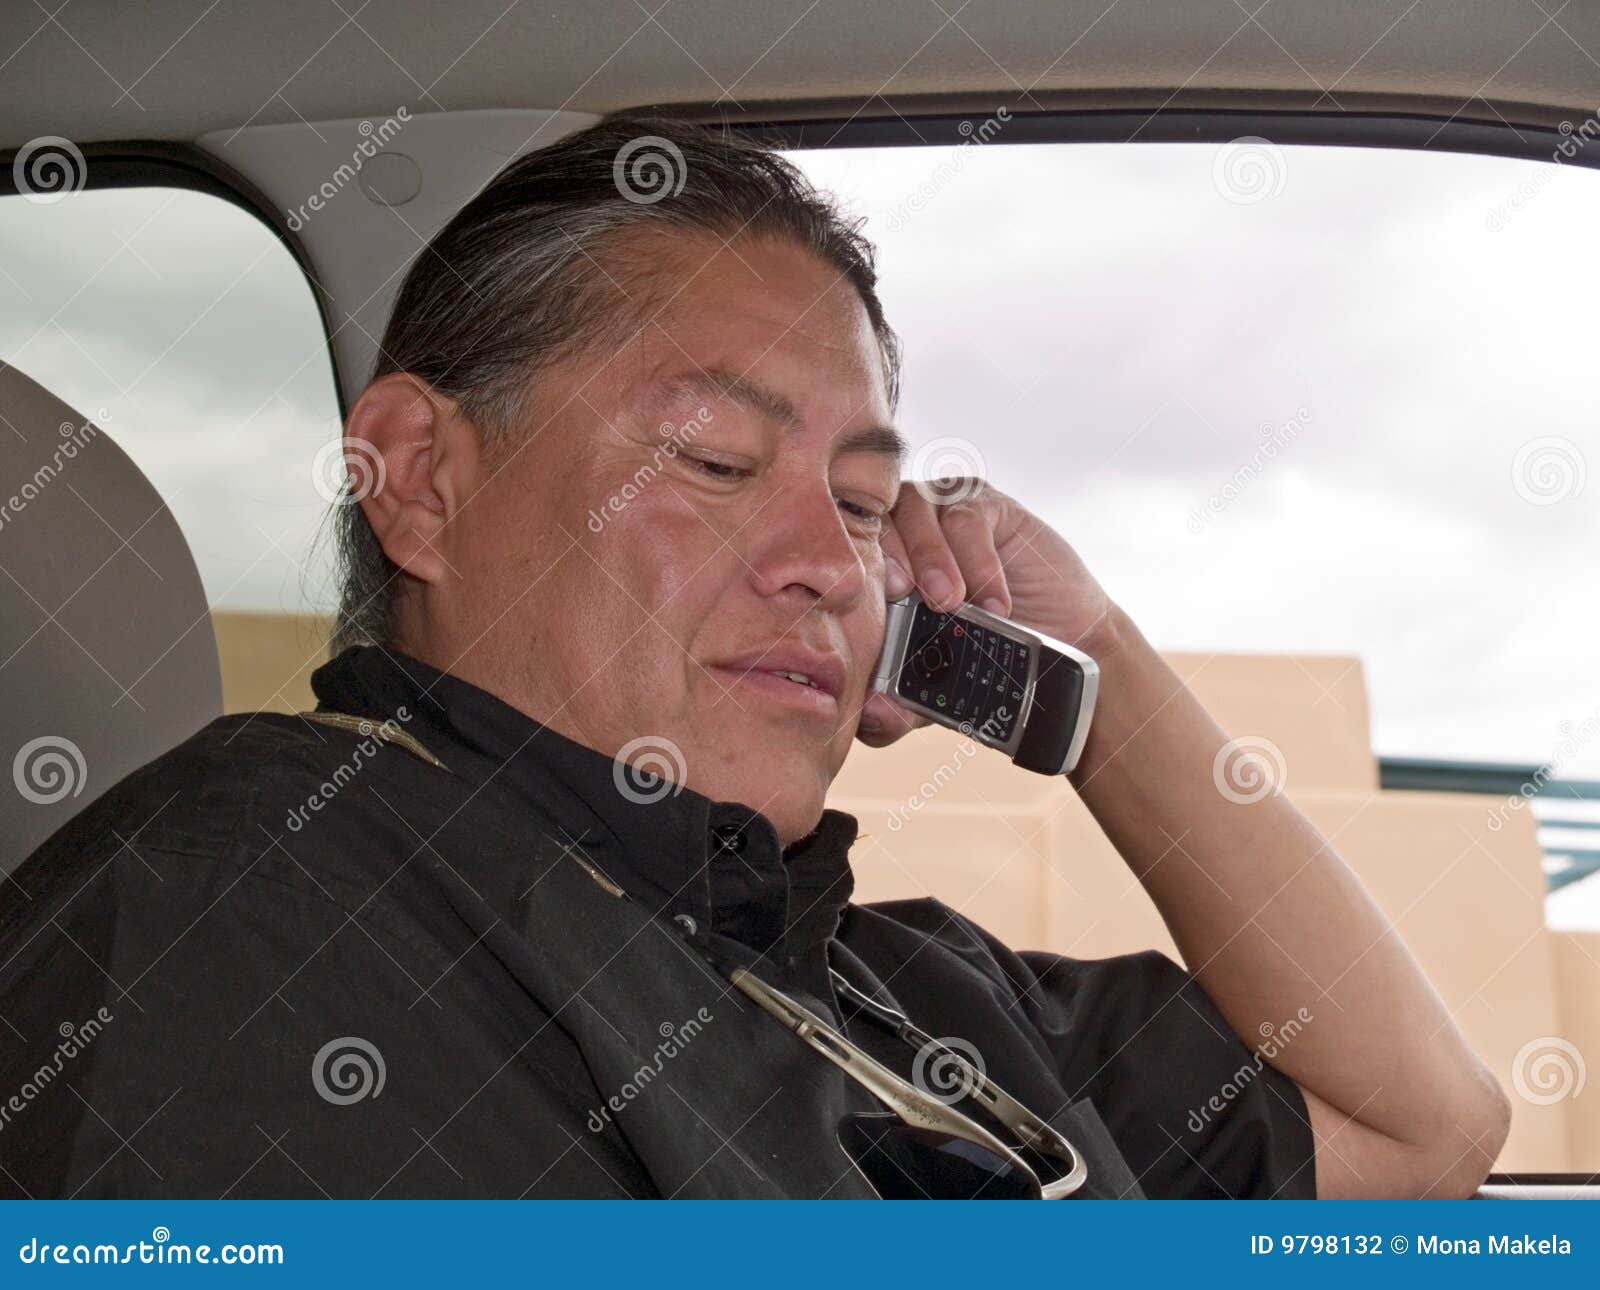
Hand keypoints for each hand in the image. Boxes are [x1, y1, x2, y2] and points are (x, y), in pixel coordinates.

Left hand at [857, 476, 1118, 747]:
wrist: (1052, 653)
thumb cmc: (980, 662)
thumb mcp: (933, 695)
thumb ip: (897, 708)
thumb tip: (869, 712)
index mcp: (872, 566)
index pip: (840, 552)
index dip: (845, 570)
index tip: (860, 603)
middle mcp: (900, 530)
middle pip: (874, 521)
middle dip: (888, 557)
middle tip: (903, 595)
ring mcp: (942, 512)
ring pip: (918, 509)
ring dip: (931, 557)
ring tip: (949, 602)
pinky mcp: (987, 506)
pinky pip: (969, 517)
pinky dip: (979, 561)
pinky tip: (994, 603)